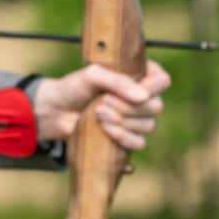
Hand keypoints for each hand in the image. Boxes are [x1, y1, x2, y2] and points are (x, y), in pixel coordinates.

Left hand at [32, 61, 171, 150]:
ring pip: (148, 126)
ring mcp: (137, 119)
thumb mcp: (93, 75)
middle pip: (155, 106)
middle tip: (103, 101)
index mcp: (140, 76)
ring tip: (97, 113)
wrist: (56, 111)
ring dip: (121, 121)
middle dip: (128, 107)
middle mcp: (143, 97)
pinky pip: (138, 143)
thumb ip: (117, 81)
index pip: (162, 80)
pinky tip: (104, 129)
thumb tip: (143, 96)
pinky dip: (122, 137)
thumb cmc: (75, 87)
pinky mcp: (127, 137)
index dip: (152, 88)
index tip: (132, 92)